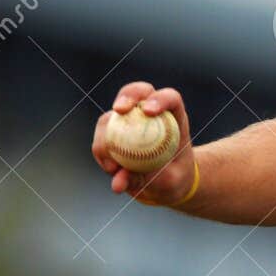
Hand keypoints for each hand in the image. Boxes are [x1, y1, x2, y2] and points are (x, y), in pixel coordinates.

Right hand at [92, 81, 197, 203]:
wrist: (165, 183)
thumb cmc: (174, 178)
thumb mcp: (172, 181)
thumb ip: (148, 178)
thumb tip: (119, 181)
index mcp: (173, 117)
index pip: (169, 98)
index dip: (160, 99)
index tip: (149, 111)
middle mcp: (149, 113)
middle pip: (137, 92)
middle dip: (127, 96)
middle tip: (120, 110)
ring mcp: (128, 121)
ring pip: (110, 117)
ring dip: (106, 138)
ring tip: (114, 167)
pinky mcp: (112, 132)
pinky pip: (100, 139)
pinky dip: (102, 154)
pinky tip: (111, 171)